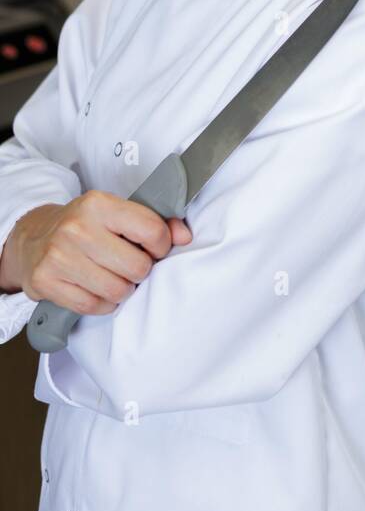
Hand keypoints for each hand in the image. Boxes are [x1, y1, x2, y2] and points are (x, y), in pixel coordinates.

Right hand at [0, 191, 191, 315]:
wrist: (32, 239)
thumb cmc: (84, 227)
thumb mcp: (116, 213)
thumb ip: (155, 222)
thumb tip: (184, 236)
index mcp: (99, 204)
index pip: (151, 230)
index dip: (161, 246)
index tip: (155, 249)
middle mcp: (77, 228)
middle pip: (137, 267)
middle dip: (140, 271)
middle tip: (129, 265)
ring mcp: (59, 256)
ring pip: (118, 290)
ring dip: (122, 289)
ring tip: (112, 276)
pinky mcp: (46, 282)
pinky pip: (94, 306)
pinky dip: (102, 303)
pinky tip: (95, 288)